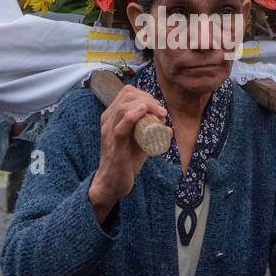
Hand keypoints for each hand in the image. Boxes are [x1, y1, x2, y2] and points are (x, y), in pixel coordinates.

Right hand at [89, 85, 166, 219]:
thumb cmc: (126, 161)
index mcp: (112, 116)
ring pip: (124, 107)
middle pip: (127, 96)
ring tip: (159, 114)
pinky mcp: (114, 144)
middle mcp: (108, 120)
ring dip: (146, 106)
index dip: (145, 95)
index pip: (127, 93)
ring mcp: (109, 131)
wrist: (113, 183)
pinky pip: (120, 126)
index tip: (158, 108)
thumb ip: (150, 134)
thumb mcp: (139, 142)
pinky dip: (133, 116)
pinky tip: (144, 111)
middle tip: (161, 112)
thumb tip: (167, 129)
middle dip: (148, 99)